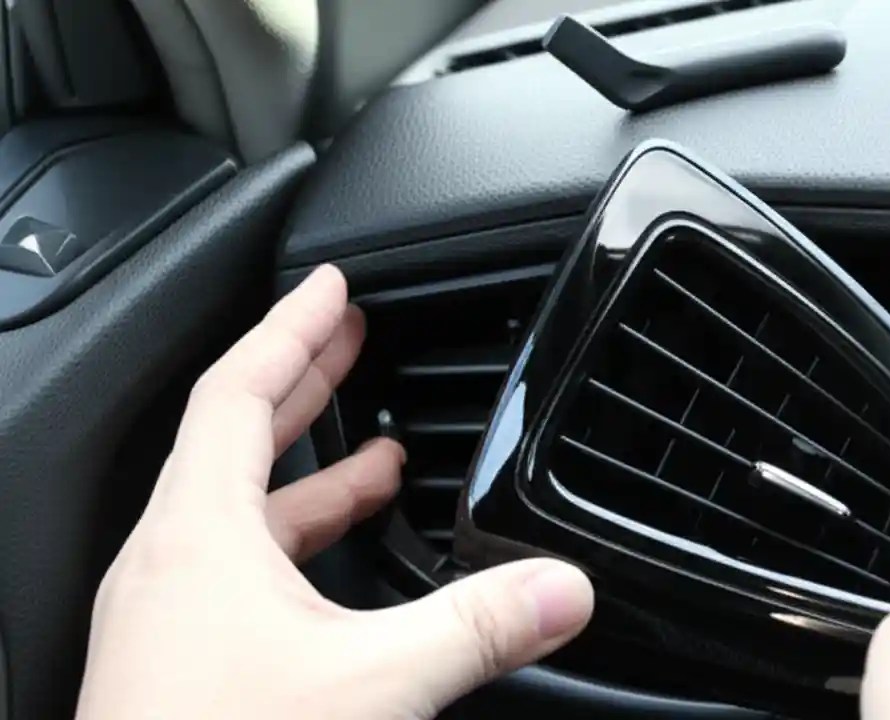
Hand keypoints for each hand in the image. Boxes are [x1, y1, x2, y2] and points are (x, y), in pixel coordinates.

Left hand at [75, 266, 593, 719]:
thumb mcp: (370, 686)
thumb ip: (476, 626)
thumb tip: (562, 588)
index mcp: (198, 536)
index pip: (239, 391)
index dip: (290, 329)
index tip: (330, 286)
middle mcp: (171, 564)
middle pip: (236, 435)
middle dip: (304, 380)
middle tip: (353, 337)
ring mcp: (168, 616)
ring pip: (240, 510)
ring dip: (310, 472)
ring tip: (376, 455)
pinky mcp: (178, 664)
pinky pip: (238, 569)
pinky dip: (296, 544)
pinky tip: (341, 572)